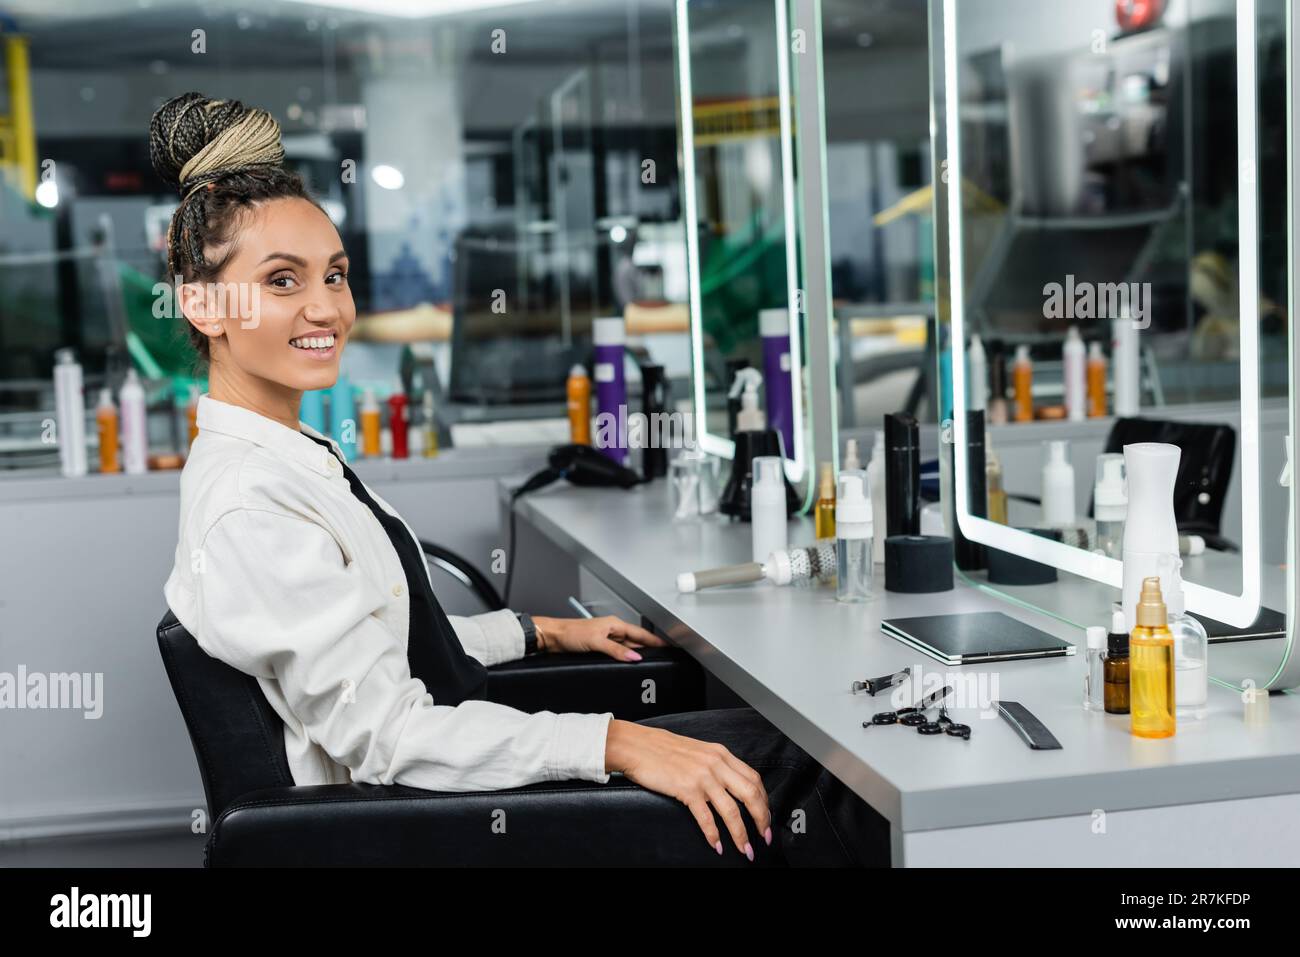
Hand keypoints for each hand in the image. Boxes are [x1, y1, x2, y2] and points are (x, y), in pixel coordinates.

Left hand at [531, 614, 666, 661]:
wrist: (553, 636)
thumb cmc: (570, 633)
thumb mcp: (596, 642)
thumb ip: (616, 650)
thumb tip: (634, 657)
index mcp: (615, 624)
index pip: (640, 633)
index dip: (655, 640)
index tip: (667, 646)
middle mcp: (612, 630)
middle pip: (636, 640)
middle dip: (649, 648)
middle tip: (662, 656)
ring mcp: (606, 638)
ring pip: (627, 647)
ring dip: (636, 654)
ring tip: (649, 662)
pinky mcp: (599, 646)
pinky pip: (618, 652)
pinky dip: (624, 657)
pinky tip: (627, 663)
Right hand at [604, 719, 771, 858]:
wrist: (637, 745)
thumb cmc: (664, 749)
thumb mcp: (699, 752)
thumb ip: (716, 765)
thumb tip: (731, 786)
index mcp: (721, 754)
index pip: (754, 779)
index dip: (764, 801)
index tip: (766, 818)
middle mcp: (716, 764)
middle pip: (751, 795)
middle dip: (761, 819)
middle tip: (763, 837)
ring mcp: (702, 777)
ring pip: (732, 810)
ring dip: (741, 834)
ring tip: (744, 849)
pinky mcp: (686, 789)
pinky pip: (706, 817)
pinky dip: (714, 835)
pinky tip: (717, 845)